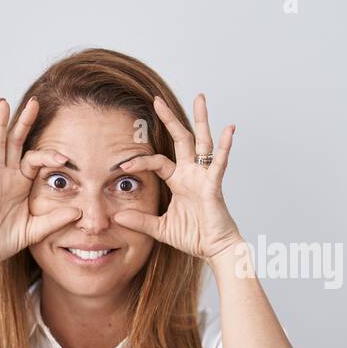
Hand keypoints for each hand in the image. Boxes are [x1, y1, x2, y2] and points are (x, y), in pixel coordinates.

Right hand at [0, 96, 81, 265]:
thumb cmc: (6, 239)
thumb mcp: (38, 228)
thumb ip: (56, 219)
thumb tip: (79, 212)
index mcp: (20, 182)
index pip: (36, 158)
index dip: (51, 155)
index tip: (66, 157)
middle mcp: (6, 175)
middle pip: (15, 142)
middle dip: (24, 121)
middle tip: (34, 101)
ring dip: (0, 124)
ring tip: (3, 103)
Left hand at [112, 93, 242, 261]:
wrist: (214, 249)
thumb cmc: (193, 236)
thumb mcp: (160, 229)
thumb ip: (140, 221)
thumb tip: (117, 216)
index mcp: (178, 181)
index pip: (157, 162)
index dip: (140, 162)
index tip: (122, 165)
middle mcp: (191, 173)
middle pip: (181, 140)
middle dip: (169, 119)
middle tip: (158, 100)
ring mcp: (204, 176)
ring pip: (202, 142)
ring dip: (201, 120)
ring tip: (200, 98)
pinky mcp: (214, 185)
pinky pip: (219, 163)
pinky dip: (225, 147)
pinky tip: (229, 129)